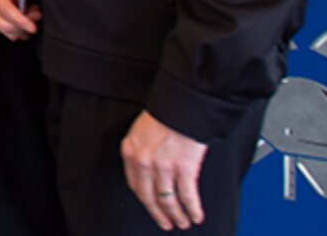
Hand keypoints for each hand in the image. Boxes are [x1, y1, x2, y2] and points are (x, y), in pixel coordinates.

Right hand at [0, 0, 40, 40]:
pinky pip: (6, 30)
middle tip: (37, 16)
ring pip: (5, 29)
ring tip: (34, 16)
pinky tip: (27, 20)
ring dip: (21, 28)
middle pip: (3, 23)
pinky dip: (18, 30)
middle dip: (22, 25)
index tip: (32, 26)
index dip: (19, 20)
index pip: (4, 9)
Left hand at [122, 112, 207, 229]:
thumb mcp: (142, 131)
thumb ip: (142, 151)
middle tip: (165, 223)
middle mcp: (143, 161)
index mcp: (130, 151)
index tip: (151, 207)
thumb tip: (149, 169)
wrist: (181, 103)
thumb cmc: (165, 113)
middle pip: (148, 197)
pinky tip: (196, 216)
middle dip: (158, 214)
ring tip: (182, 222)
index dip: (144, 200)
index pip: (134, 185)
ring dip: (176, 216)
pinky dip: (192, 210)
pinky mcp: (183, 168)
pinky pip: (187, 197)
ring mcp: (162, 166)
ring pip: (167, 200)